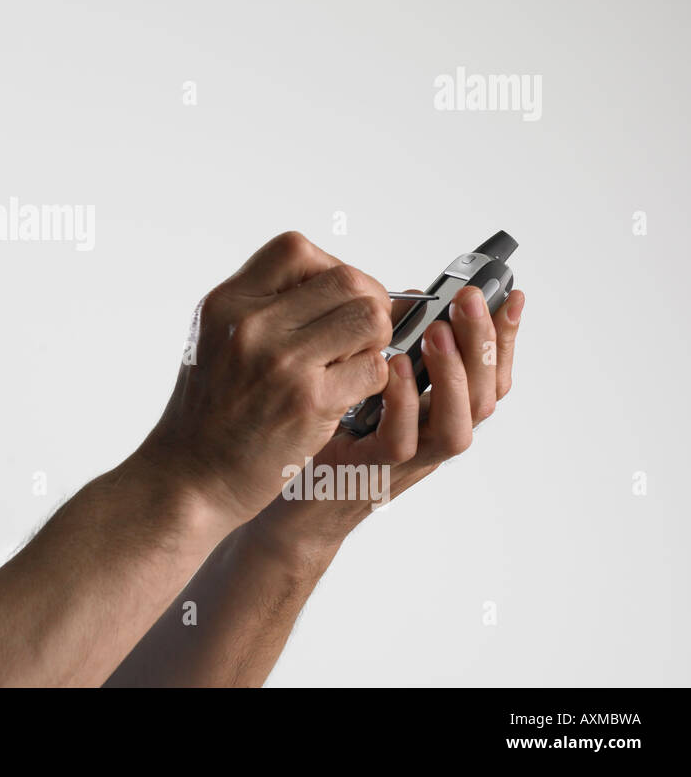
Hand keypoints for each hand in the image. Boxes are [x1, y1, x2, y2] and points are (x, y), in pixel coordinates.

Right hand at [139, 231, 393, 528]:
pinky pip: (374, 369)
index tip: (331, 298)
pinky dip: (372, 381)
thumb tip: (334, 281)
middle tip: (360, 333)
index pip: (297, 249)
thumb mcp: (214, 338)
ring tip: (352, 362)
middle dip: (368, 302)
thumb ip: (261, 305)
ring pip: (369, 319)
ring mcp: (282, 362)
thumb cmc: (207, 411)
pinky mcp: (309, 402)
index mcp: (227, 302)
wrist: (188, 476)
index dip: (328, 266)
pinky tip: (346, 396)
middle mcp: (252, 324)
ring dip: (374, 341)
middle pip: (347, 279)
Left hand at [246, 284, 525, 556]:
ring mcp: (405, 461)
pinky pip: (400, 442)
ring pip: (455, 426)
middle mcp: (431, 437)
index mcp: (435, 412)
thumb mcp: (364, 381)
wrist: (288, 505)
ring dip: (452, 376)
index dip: (504, 338)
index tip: (512, 295)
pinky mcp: (369, 472)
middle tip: (470, 300)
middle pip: (483, 396)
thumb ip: (392, 344)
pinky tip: (394, 369)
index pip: (488, 376)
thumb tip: (415, 297)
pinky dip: (404, 404)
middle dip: (483, 344)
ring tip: (439, 331)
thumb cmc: (325, 437)